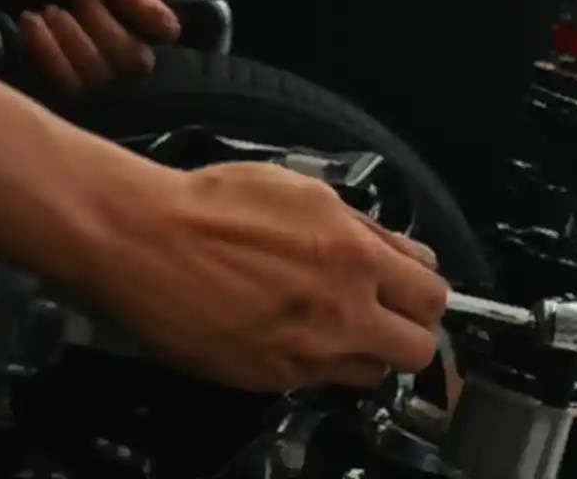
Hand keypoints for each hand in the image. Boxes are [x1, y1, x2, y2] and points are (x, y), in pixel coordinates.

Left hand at [0, 0, 180, 92]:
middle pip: (138, 61)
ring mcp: (66, 72)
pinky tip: (26, 30)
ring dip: (74, 39)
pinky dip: (52, 54)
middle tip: (72, 1)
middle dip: (106, 27)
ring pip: (105, 76)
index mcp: (99, 11)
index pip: (156, 36)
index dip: (146, 20)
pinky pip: (72, 86)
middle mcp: (91, 45)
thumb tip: (173, 27)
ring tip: (41, 14)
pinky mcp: (40, 94)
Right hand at [79, 161, 448, 392]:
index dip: (426, 292)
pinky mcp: (269, 380)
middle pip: (418, 350)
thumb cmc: (216, 205)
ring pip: (372, 374)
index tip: (413, 289)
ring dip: (366, 352)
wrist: (143, 240)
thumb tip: (406, 251)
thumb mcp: (308, 193)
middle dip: (410, 331)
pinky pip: (319, 384)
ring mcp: (305, 354)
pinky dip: (318, 364)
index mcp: (356, 259)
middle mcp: (340, 314)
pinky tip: (293, 334)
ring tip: (337, 326)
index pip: (433, 295)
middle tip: (388, 315)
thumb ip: (367, 228)